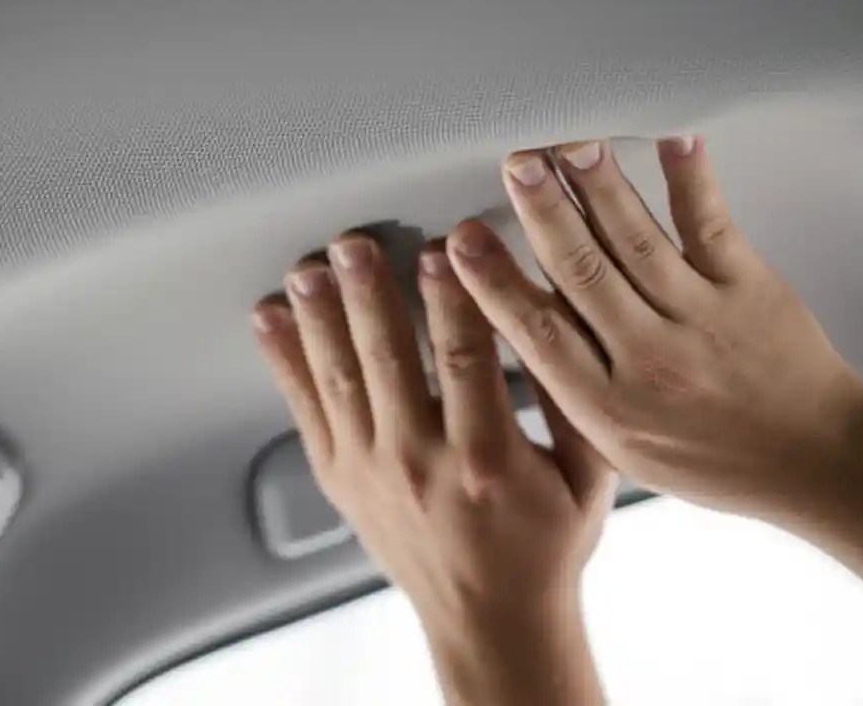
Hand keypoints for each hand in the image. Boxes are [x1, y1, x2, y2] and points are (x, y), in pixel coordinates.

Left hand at [252, 233, 614, 704]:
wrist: (490, 619)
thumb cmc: (541, 549)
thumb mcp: (589, 480)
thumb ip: (571, 402)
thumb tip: (553, 324)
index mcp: (487, 458)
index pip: (464, 356)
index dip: (451, 294)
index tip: (445, 244)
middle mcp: (420, 463)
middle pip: (389, 360)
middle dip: (369, 293)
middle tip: (355, 243)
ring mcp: (371, 472)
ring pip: (339, 379)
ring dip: (320, 318)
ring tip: (308, 270)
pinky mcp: (340, 479)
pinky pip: (306, 410)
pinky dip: (286, 362)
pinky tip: (273, 322)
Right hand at [444, 137, 862, 517]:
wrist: (816, 462)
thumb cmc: (713, 458)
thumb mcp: (624, 450)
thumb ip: (575, 392)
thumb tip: (525, 328)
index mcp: (609, 406)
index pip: (539, 332)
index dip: (495, 282)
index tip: (461, 242)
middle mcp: (650, 359)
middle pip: (582, 272)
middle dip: (542, 213)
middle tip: (514, 165)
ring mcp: (701, 319)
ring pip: (638, 241)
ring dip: (599, 187)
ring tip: (567, 144)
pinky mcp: (749, 289)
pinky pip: (711, 226)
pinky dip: (689, 181)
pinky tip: (670, 140)